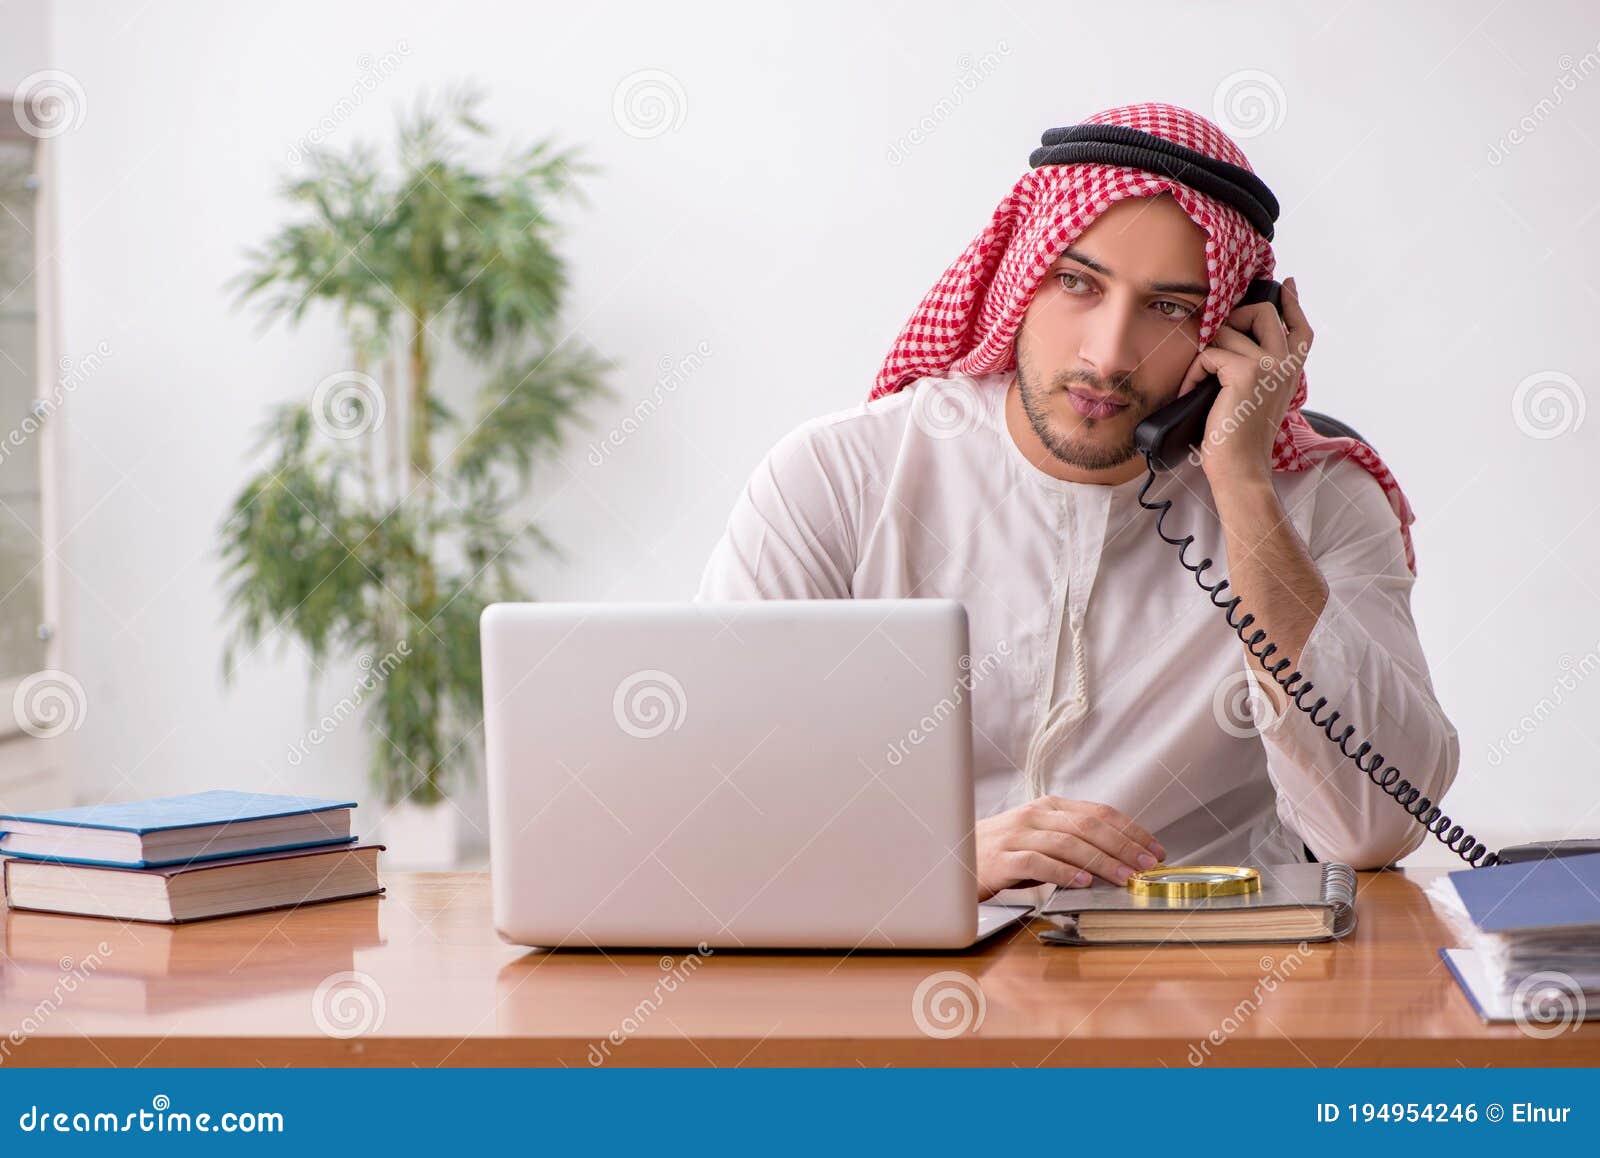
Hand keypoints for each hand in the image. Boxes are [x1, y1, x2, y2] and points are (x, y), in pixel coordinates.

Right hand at [974, 796, 1166, 900]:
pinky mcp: (1002, 859)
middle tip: (1147, 865)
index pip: (1099, 812)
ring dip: (1101, 861)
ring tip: (1124, 877)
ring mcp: (1017, 835)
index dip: (1131, 830)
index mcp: (1048, 807)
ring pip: (1068, 843)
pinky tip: (1082, 882)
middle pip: (1088, 826)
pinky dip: (1063, 871)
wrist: (953, 857)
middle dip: (1124, 846)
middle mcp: (1035, 816)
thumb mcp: (1040, 838)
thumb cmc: (1002, 851)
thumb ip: (1072, 842)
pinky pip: (1038, 862)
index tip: (1155, 849)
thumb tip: (1119, 860)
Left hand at [1176, 276, 1312, 481]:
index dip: (1292, 304)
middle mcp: (1286, 364)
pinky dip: (1193, 372)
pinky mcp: (1245, 371)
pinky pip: (1208, 353)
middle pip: (1262, 313)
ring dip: (1204, 354)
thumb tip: (1238, 340)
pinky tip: (1190, 392)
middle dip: (1232, 319)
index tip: (1286, 285)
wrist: (1240, 468)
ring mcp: (1269, 365)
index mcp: (1292, 371)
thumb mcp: (1257, 399)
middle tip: (1214, 345)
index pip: (1300, 329)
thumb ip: (1258, 369)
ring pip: (1227, 331)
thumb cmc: (1239, 439)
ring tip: (1197, 383)